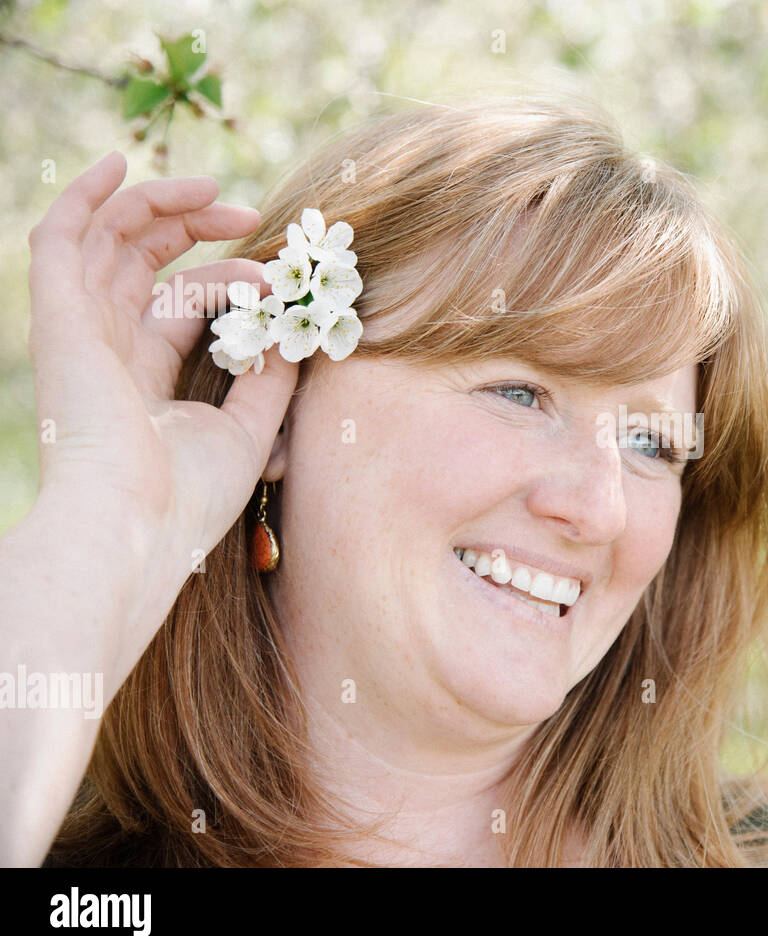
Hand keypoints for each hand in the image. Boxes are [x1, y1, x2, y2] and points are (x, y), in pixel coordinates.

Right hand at [25, 150, 296, 637]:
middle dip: (195, 232)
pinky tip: (118, 164)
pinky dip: (84, 198)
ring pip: (108, 243)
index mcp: (144, 379)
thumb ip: (270, 380)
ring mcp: (80, 332)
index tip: (278, 274)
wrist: (136, 524)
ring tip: (213, 191)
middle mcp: (106, 350)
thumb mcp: (248, 431)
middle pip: (142, 265)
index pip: (179, 304)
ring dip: (158, 207)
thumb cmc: (188, 498)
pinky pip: (60, 241)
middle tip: (250, 216)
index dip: (225, 276)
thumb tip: (293, 330)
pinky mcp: (59, 318)